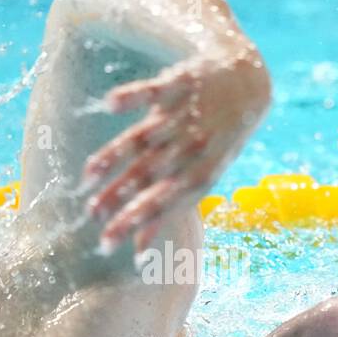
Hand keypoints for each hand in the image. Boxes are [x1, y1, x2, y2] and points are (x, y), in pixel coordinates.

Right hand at [83, 48, 268, 253]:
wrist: (248, 83)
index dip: (134, 223)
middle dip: (120, 196)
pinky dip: (134, 97)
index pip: (162, 203)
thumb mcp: (201, 177)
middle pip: (149, 175)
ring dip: (116, 155)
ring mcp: (186, 115)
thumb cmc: (217, 141)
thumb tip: (139, 254)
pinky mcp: (180, 83)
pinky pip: (155, 91)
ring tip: (89, 175)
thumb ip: (166, 211)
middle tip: (91, 214)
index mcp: (200, 174)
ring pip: (145, 138)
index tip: (106, 242)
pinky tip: (111, 105)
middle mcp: (192, 147)